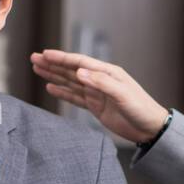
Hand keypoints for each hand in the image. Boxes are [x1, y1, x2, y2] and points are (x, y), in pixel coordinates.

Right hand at [30, 49, 169, 144]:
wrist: (150, 128)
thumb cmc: (141, 108)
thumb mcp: (122, 94)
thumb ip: (101, 83)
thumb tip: (79, 72)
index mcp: (108, 73)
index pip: (80, 62)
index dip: (62, 58)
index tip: (45, 55)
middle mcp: (100, 80)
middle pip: (71, 70)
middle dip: (52, 64)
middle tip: (34, 59)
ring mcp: (97, 94)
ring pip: (70, 82)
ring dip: (54, 76)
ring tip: (38, 70)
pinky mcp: (96, 107)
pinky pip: (75, 97)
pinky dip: (62, 92)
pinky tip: (51, 88)